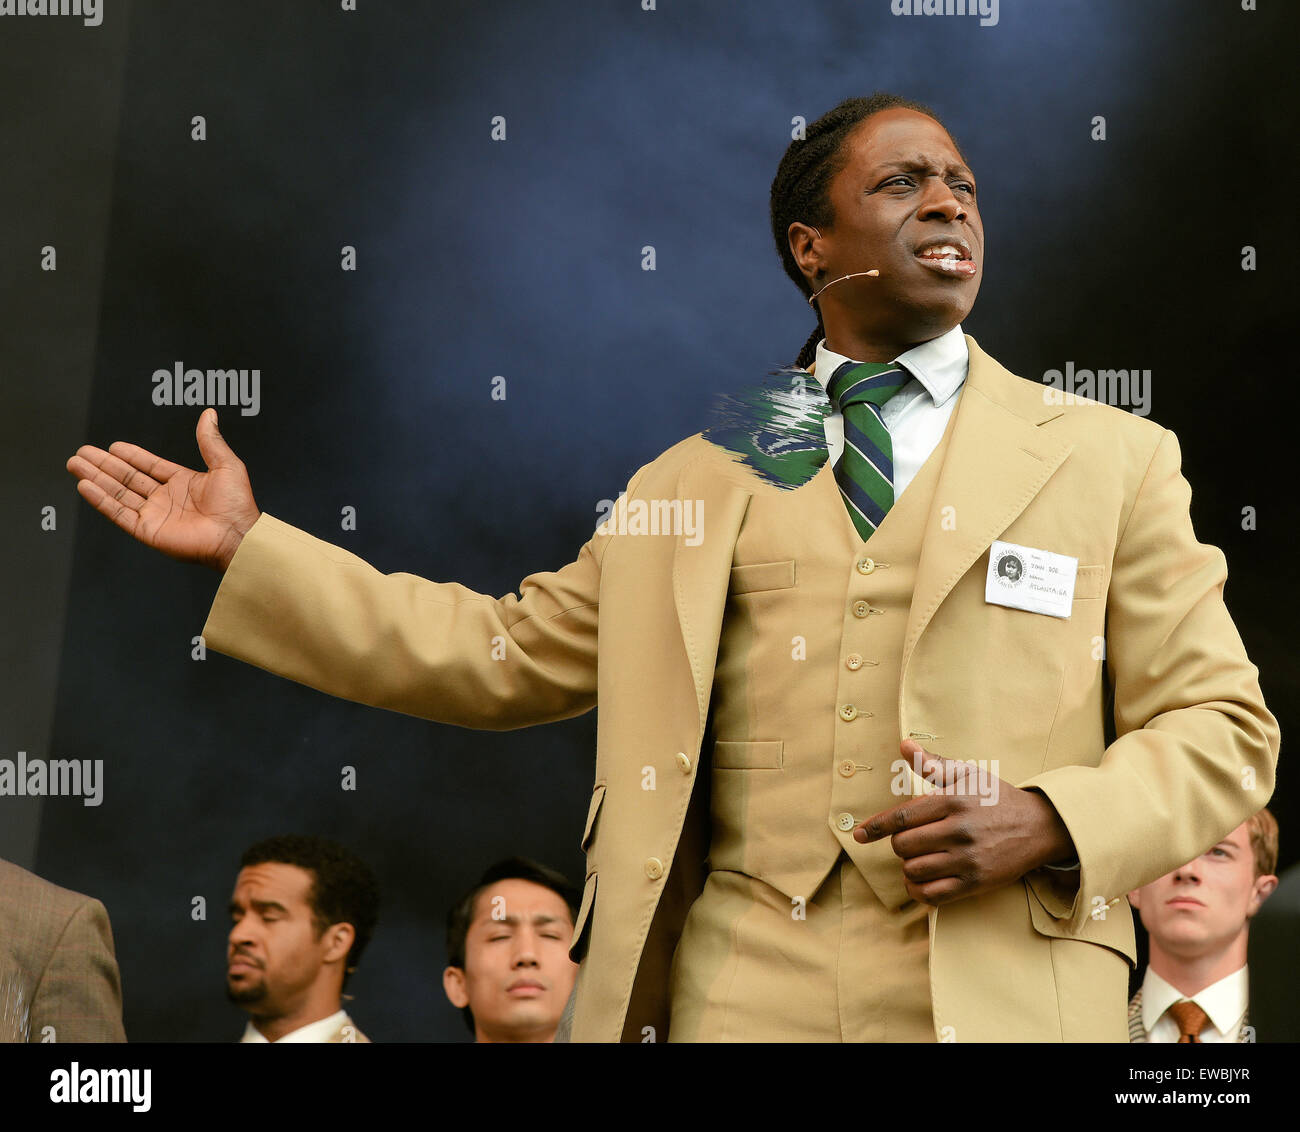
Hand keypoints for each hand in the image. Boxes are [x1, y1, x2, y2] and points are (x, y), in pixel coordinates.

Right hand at [66, 408, 259, 571]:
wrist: (236, 535)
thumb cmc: (237, 505)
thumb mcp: (226, 465)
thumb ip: (211, 440)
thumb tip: (209, 414)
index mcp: (183, 483)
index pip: (149, 466)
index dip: (131, 455)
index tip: (113, 446)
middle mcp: (166, 499)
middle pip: (127, 478)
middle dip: (104, 465)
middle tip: (83, 452)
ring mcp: (154, 515)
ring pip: (118, 493)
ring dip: (96, 478)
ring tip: (75, 464)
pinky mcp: (147, 530)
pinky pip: (118, 513)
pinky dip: (100, 499)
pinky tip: (85, 485)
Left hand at [853, 740, 1074, 906]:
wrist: (1039, 827)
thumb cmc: (997, 797)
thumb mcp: (968, 774)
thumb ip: (933, 764)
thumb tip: (904, 745)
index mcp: (952, 801)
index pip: (902, 816)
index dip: (876, 827)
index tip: (859, 835)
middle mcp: (959, 831)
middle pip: (904, 846)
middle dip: (898, 845)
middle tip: (909, 841)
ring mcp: (968, 860)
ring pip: (915, 871)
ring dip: (907, 867)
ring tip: (916, 859)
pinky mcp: (976, 883)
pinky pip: (933, 895)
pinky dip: (918, 891)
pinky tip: (920, 881)